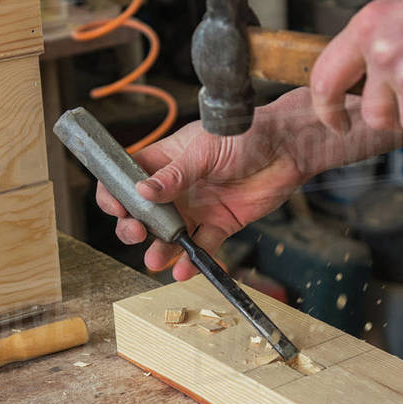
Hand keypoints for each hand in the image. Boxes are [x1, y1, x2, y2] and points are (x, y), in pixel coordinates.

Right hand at [96, 88, 319, 280]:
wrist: (287, 148)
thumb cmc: (246, 133)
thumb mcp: (204, 149)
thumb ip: (175, 174)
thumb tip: (142, 192)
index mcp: (165, 160)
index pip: (127, 178)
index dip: (115, 193)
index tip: (115, 206)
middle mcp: (177, 187)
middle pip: (143, 212)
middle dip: (133, 226)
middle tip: (135, 232)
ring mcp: (197, 207)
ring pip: (169, 235)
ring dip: (159, 250)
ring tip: (155, 259)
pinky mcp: (220, 223)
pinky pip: (201, 246)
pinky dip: (192, 261)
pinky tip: (183, 270)